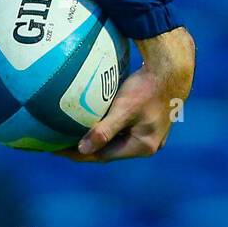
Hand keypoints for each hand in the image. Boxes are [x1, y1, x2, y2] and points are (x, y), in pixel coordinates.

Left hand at [57, 25, 194, 161]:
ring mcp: (149, 133)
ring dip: (94, 138)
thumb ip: (104, 131)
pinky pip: (120, 128)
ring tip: (69, 134)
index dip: (78, 154)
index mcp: (142, 146)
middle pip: (109, 150)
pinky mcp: (147, 120)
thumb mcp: (124, 110)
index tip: (56, 150)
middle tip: (57, 142)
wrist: (171, 70)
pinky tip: (91, 119)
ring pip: (115, 140)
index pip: (103, 156)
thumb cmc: (147, 89)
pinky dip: (104, 127)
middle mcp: (147, 144)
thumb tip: (82, 150)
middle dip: (84, 148)